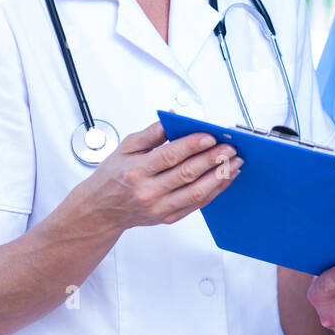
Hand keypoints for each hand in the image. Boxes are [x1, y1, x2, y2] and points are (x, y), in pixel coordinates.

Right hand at [72, 121, 241, 234]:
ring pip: (196, 192)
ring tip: (235, 162)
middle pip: (187, 174)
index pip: (169, 156)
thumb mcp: (126, 147)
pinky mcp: (168, 217)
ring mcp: (159, 207)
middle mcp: (148, 191)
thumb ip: (152, 132)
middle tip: (230, 147)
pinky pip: (197, 204)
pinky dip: (215, 190)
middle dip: (213, 159)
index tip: (210, 136)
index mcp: (136, 170)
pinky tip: (225, 177)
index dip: (192, 145)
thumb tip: (174, 117)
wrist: (99, 210)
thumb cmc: (113, 176)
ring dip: (220, 176)